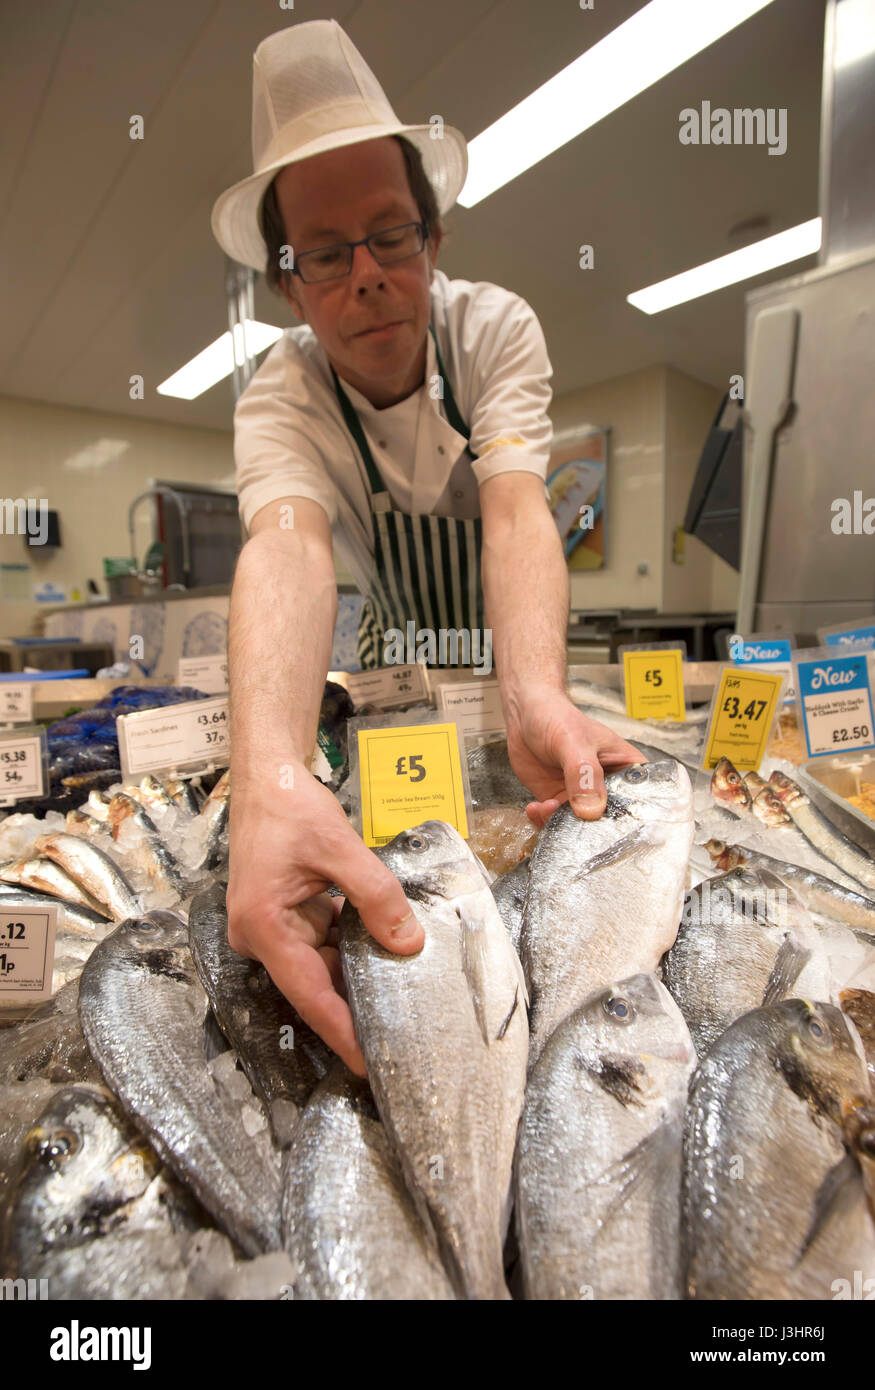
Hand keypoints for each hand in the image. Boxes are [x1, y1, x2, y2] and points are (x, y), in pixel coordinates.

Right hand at [226, 758, 424, 1075]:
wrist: (266, 776)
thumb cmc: (291, 808)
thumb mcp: (340, 848)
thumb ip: (376, 897)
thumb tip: (408, 943)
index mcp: (264, 927)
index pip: (309, 994)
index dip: (341, 1032)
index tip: (368, 1066)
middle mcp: (260, 936)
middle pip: (314, 984)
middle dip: (355, 1006)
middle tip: (400, 1036)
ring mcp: (271, 928)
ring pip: (320, 964)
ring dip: (355, 972)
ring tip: (401, 996)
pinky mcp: (284, 917)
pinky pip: (320, 942)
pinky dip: (349, 948)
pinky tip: (383, 952)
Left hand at [505, 686, 644, 826]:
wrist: (526, 714)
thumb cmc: (557, 717)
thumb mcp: (573, 742)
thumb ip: (583, 774)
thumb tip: (590, 809)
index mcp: (627, 768)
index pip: (641, 801)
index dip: (631, 820)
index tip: (610, 829)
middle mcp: (609, 787)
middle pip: (611, 822)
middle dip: (591, 830)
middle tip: (571, 823)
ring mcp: (584, 797)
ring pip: (581, 827)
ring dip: (562, 826)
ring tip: (546, 807)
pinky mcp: (560, 801)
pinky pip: (556, 823)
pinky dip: (545, 821)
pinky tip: (535, 806)